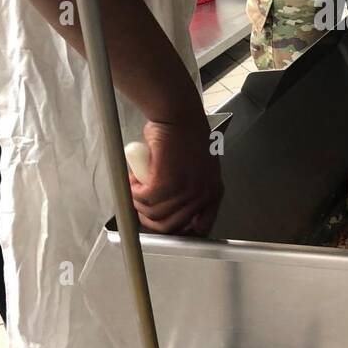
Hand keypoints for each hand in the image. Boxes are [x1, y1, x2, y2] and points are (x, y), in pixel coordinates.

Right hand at [129, 112, 222, 235]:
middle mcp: (203, 195)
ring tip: (135, 186)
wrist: (179, 114)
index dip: (179, 233)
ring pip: (153, 213)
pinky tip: (133, 178)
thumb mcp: (197, 168)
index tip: (164, 227)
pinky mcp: (166, 183)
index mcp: (214, 192)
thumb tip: (169, 211)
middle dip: (150, 219)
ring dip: (138, 203)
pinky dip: (133, 191)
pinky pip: (143, 199)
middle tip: (139, 205)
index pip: (200, 228)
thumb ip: (190, 189)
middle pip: (171, 226)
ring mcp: (186, 191)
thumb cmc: (185, 135)